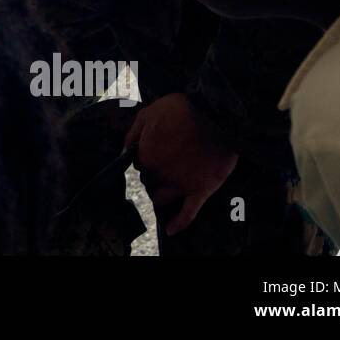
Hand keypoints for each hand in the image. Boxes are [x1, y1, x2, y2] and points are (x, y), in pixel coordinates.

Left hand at [125, 92, 237, 235]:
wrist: (215, 114)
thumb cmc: (180, 110)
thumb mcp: (148, 112)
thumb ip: (134, 133)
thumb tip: (125, 148)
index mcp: (145, 156)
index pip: (139, 165)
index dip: (146, 158)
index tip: (155, 151)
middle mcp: (159, 175)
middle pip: (149, 182)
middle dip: (153, 176)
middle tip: (165, 165)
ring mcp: (180, 185)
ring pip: (162, 199)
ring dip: (160, 196)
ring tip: (166, 189)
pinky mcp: (201, 190)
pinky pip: (188, 214)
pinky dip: (179, 223)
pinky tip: (172, 230)